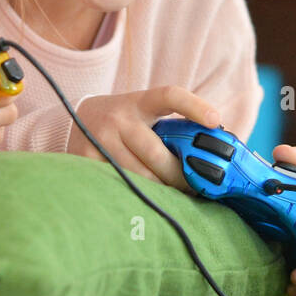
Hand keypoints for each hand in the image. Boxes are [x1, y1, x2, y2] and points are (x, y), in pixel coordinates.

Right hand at [67, 86, 221, 187]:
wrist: (80, 118)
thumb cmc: (126, 122)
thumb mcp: (145, 114)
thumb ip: (172, 127)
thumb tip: (213, 152)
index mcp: (140, 102)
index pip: (170, 96)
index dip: (194, 106)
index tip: (215, 121)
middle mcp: (119, 118)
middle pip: (157, 154)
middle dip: (178, 175)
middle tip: (192, 188)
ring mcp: (99, 138)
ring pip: (138, 175)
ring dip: (159, 191)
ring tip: (171, 198)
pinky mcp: (84, 159)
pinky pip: (118, 185)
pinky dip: (135, 195)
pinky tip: (144, 200)